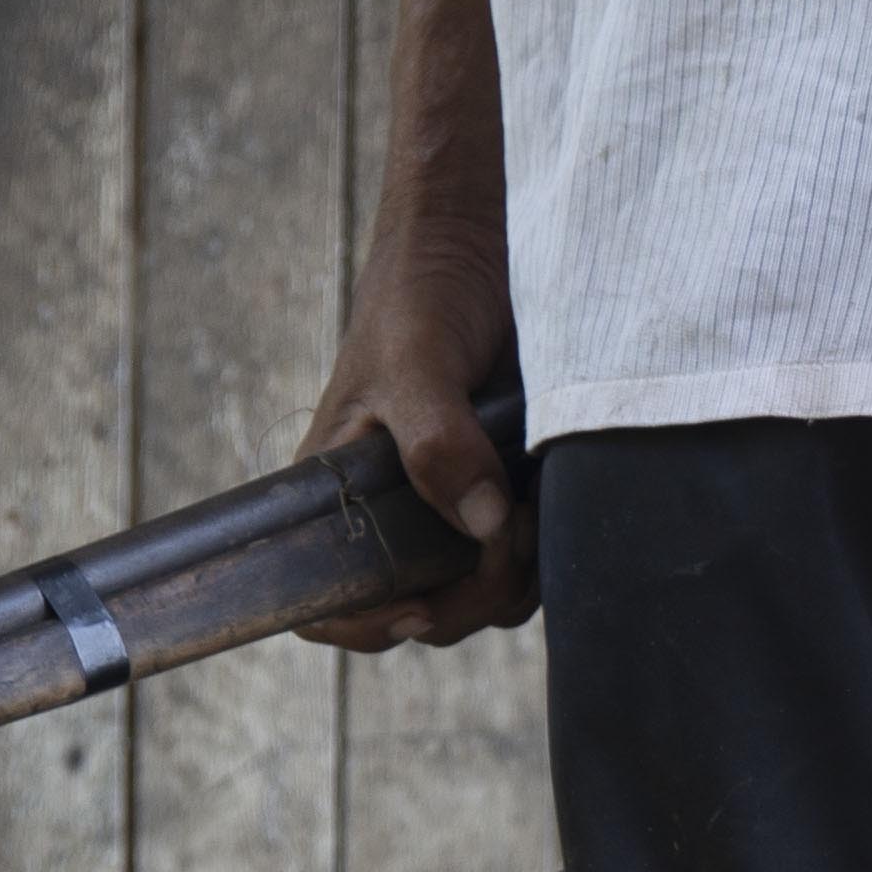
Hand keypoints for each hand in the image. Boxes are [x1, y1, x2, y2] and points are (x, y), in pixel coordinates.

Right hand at [291, 231, 539, 650]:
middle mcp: (390, 516)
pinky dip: (543, 550)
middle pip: (420, 614)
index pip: (323, 600)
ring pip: (481, 597)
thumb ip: (437, 443)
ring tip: (527, 509)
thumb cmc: (421, 292)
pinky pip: (524, 561)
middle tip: (503, 537)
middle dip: (465, 599)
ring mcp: (451, 511)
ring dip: (513, 577)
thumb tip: (483, 525)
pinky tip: (548, 499)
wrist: (485, 246)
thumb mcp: (414, 362)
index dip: (358, 624)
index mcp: (337, 496)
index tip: (411, 609)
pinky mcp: (504, 497)